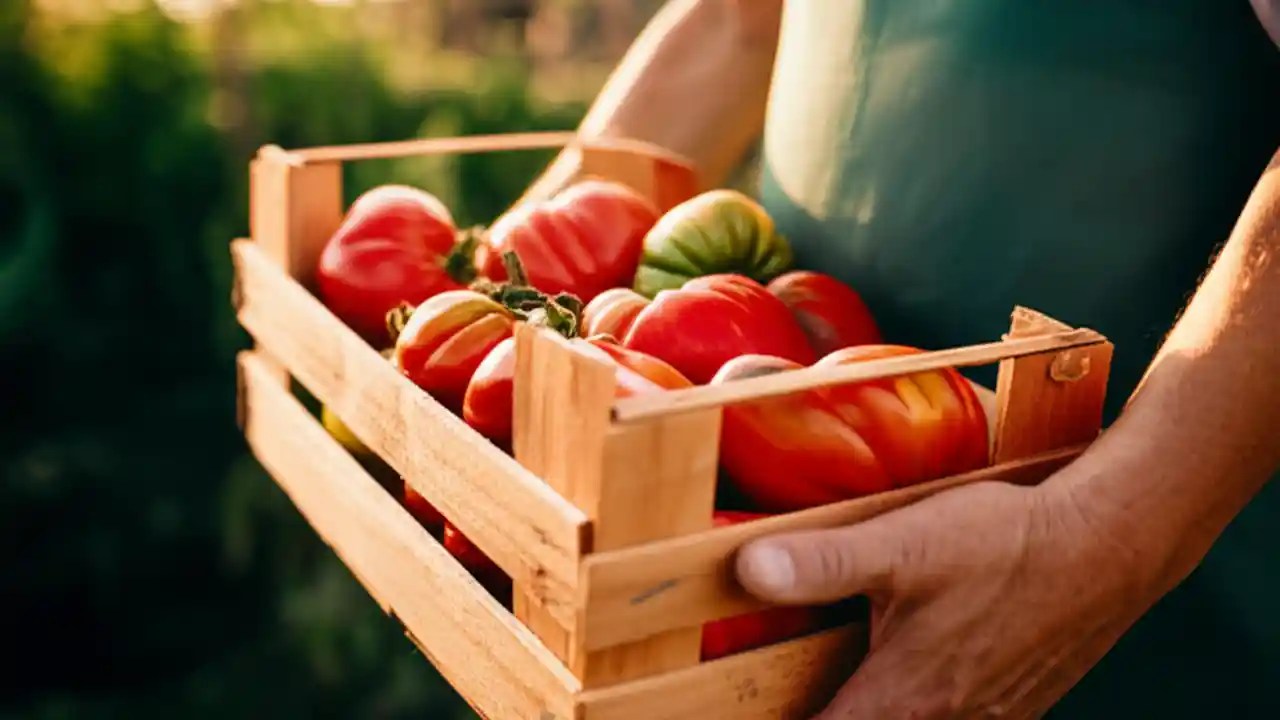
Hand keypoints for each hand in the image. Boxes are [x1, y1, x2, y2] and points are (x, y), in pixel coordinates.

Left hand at [735, 479, 1170, 718]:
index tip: (748, 716)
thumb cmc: (1005, 546)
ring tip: (848, 686)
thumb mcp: (899, 544)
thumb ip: (821, 562)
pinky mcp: (1016, 703)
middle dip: (831, 719)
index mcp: (900, 701)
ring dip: (877, 712)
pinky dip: (923, 708)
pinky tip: (919, 670)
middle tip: (793, 697)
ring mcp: (986, 719)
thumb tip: (748, 571)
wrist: (1108, 545)